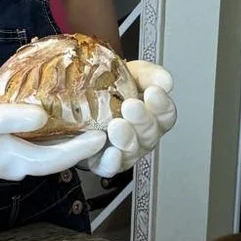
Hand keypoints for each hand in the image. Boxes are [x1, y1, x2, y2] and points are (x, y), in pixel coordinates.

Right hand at [0, 103, 109, 184]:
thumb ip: (11, 119)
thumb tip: (42, 115)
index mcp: (17, 162)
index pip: (58, 160)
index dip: (82, 149)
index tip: (105, 136)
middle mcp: (17, 165)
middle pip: (57, 160)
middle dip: (81, 149)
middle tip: (104, 128)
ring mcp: (8, 159)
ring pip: (46, 154)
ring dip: (66, 143)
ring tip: (85, 123)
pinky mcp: (0, 151)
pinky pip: (32, 146)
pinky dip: (46, 135)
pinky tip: (50, 120)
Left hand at [87, 60, 176, 180]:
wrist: (75, 97)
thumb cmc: (106, 87)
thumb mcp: (128, 73)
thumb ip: (148, 74)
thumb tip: (165, 82)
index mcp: (151, 114)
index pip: (166, 114)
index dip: (162, 105)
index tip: (153, 92)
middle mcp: (140, 136)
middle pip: (150, 134)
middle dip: (142, 120)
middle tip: (131, 106)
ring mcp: (123, 151)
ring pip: (132, 151)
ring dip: (126, 139)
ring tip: (116, 125)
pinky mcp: (101, 162)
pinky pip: (109, 168)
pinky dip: (112, 162)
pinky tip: (111, 152)